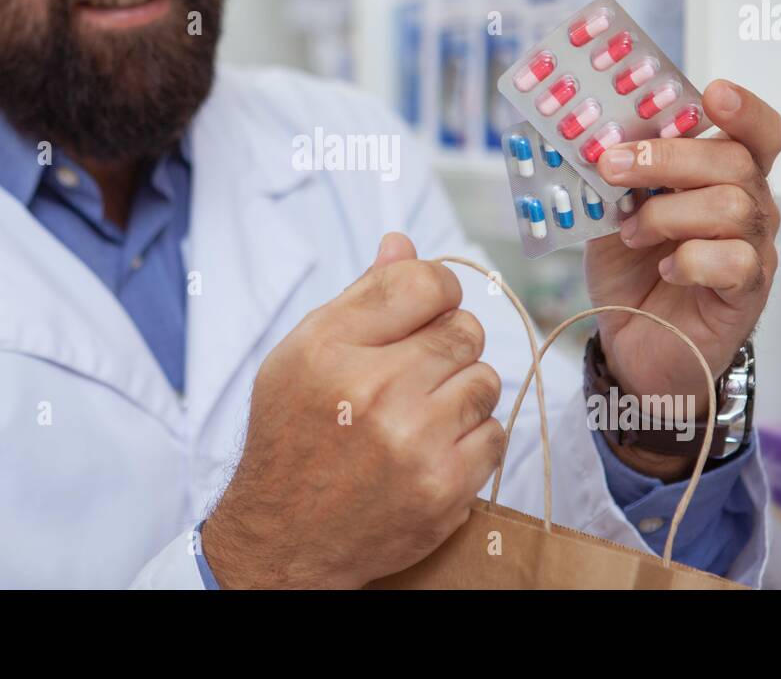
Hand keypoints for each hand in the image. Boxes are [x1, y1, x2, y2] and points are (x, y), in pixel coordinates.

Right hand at [203, 233, 504, 588]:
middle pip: (463, 329)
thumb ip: (359, 298)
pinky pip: (496, 434)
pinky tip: (434, 448)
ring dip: (463, 392)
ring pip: (486, 380)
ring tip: (423, 413)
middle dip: (449, 344)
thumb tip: (403, 243)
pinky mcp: (444, 488)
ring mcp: (413, 441)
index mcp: (329, 346)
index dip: (436, 290)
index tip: (429, 310)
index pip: (423, 281)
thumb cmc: (294, 437)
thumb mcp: (302, 354)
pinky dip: (472, 440)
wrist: (285, 537)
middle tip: (419, 371)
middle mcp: (371, 389)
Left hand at [584, 81, 780, 474]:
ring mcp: (754, 250)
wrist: (634, 346)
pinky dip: (689, 260)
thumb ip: (614, 181)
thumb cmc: (631, 273)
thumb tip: (592, 141)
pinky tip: (665, 270)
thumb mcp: (612, 215)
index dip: (744, 109)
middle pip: (735, 161)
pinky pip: (734, 260)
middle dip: (668, 157)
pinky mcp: (747, 293)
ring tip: (633, 234)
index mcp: (722, 177)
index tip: (711, 92)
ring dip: (668, 213)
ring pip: (734, 206)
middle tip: (613, 167)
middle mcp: (750, 207)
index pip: (756, 132)